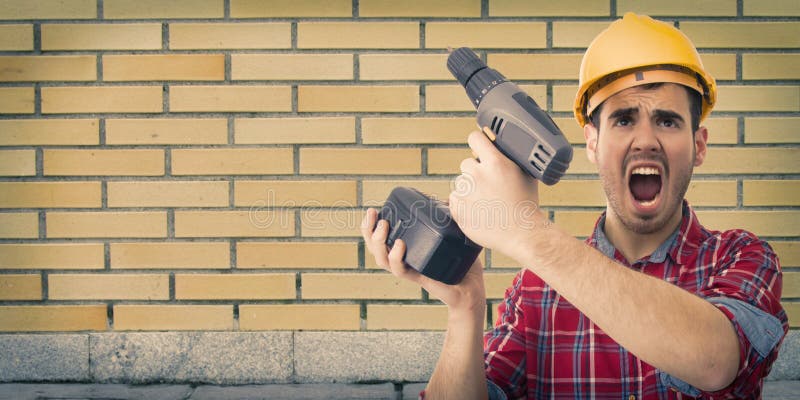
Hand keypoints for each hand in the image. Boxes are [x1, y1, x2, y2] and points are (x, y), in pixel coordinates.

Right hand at [360, 208, 485, 315]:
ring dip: (377, 241)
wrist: (473, 290)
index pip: (380, 239)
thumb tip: (451, 196)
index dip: (370, 226)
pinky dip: (396, 258)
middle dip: (368, 230)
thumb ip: (451, 218)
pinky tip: (399, 244)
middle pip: (375, 248)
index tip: (372, 211)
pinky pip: (401, 271)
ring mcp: (410, 270)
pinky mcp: (419, 279)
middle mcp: (404, 260)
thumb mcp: (456, 237)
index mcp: (407, 250)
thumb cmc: (464, 265)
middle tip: (372, 212)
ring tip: (383, 225)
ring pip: (382, 260)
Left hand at [449, 131, 548, 256]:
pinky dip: (463, 204)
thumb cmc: (525, 204)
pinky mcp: (458, 209)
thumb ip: (509, 157)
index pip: (475, 138)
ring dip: (469, 189)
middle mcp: (477, 175)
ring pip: (461, 183)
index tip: (478, 145)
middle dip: (476, 172)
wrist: (521, 232)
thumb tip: (499, 146)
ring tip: (486, 201)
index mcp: (495, 163)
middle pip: (467, 163)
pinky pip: (455, 199)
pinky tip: (480, 210)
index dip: (477, 142)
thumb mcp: (525, 173)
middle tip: (489, 186)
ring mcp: (466, 192)